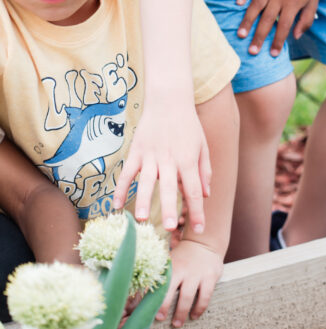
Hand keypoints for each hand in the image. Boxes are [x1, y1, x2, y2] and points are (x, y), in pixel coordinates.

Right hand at [113, 102, 210, 234]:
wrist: (169, 99)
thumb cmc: (189, 125)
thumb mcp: (203, 145)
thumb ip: (205, 171)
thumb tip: (205, 196)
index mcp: (188, 160)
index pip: (193, 190)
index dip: (197, 211)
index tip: (200, 229)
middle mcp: (169, 159)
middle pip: (169, 188)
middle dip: (169, 208)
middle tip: (168, 228)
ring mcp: (151, 155)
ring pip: (146, 181)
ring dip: (143, 200)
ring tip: (140, 219)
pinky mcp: (136, 151)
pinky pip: (126, 172)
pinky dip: (120, 189)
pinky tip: (116, 205)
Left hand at [155, 238, 223, 327]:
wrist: (204, 242)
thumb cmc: (182, 257)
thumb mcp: (170, 262)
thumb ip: (158, 277)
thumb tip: (138, 296)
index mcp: (172, 267)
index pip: (162, 285)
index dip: (156, 299)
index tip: (149, 310)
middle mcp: (185, 270)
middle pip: (173, 292)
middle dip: (167, 307)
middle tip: (161, 319)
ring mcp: (199, 274)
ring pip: (189, 297)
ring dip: (182, 312)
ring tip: (177, 324)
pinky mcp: (211, 276)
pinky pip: (206, 296)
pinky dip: (200, 308)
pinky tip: (195, 315)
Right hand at [236, 0, 319, 57]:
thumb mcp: (314, 2)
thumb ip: (306, 20)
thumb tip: (295, 37)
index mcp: (293, 3)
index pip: (284, 26)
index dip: (278, 41)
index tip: (273, 54)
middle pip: (267, 19)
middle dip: (259, 36)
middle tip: (252, 51)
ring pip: (256, 5)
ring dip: (248, 20)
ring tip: (241, 34)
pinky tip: (238, 3)